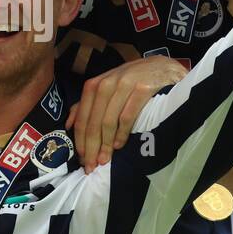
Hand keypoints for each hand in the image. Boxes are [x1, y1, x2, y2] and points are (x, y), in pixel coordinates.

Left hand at [66, 56, 187, 170]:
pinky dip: (122, 134)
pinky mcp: (142, 89)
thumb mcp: (108, 87)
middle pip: (93, 122)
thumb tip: (69, 124)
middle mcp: (107, 83)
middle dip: (91, 147)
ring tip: (105, 160)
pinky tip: (120, 146)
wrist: (163, 67)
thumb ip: (88, 103)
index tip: (82, 159)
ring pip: (108, 121)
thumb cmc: (133, 80)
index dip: (80, 140)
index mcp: (95, 84)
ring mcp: (124, 85)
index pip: (82, 117)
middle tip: (91, 166)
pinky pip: (127, 116)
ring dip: (106, 144)